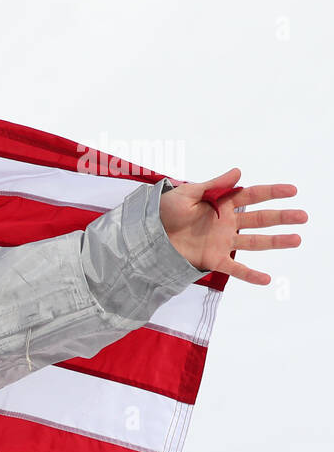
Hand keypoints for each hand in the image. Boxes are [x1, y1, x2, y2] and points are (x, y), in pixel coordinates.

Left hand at [159, 167, 305, 284]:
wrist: (148, 235)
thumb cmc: (165, 211)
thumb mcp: (187, 194)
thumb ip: (213, 185)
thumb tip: (238, 171)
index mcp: (222, 204)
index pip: (252, 196)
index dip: (271, 193)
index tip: (292, 190)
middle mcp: (227, 223)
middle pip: (259, 219)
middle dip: (281, 217)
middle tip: (303, 216)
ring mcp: (222, 242)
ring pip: (254, 242)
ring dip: (275, 241)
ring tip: (296, 239)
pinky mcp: (213, 259)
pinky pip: (234, 268)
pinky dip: (250, 275)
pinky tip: (267, 279)